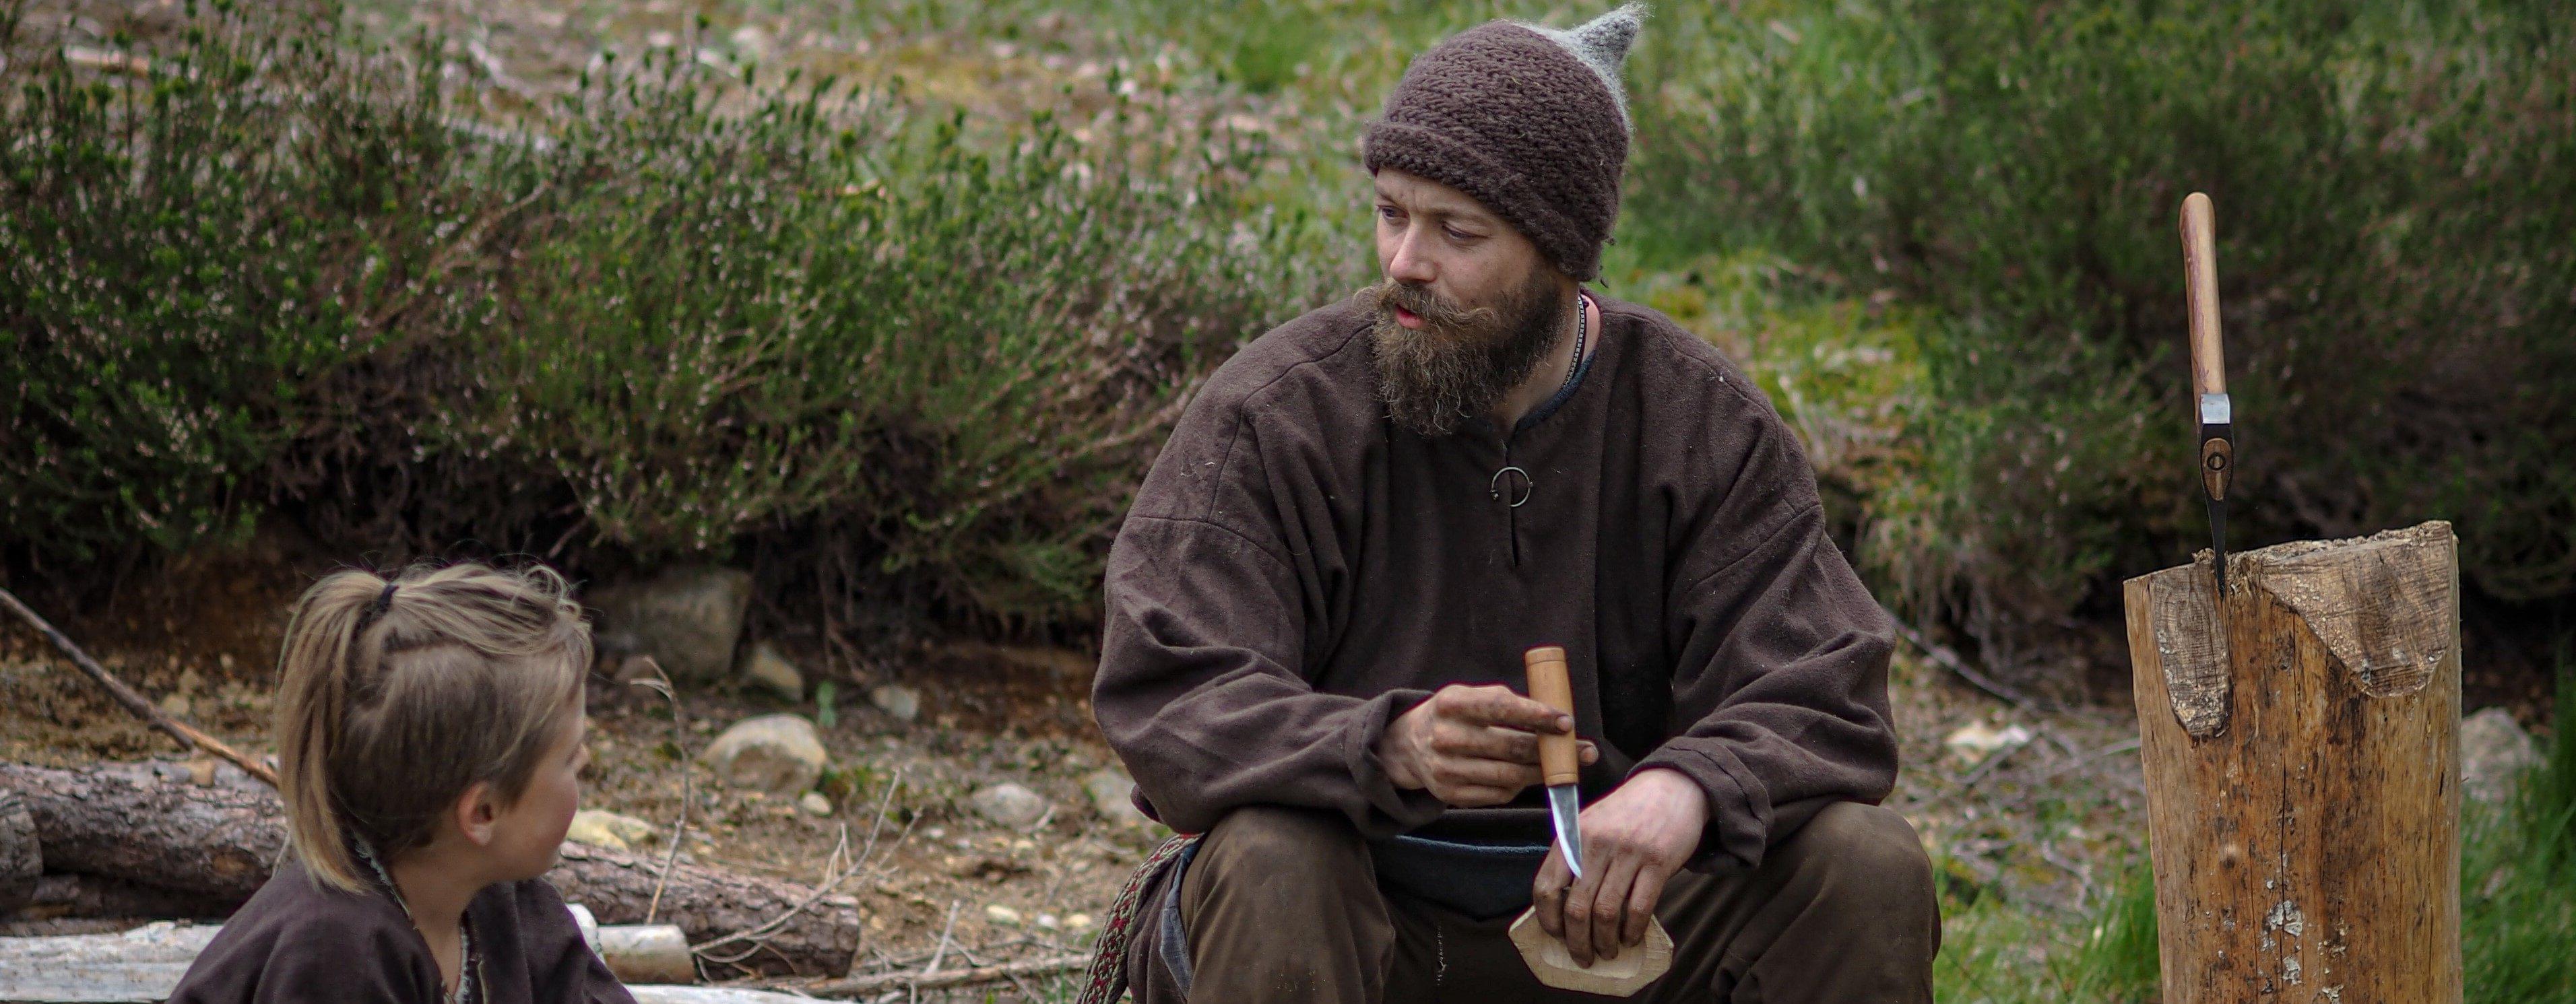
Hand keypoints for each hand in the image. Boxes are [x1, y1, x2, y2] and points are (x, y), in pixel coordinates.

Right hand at [1376, 684, 1597, 806]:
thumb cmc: (1455, 715)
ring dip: (1544, 772)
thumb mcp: (1471, 696)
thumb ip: (1507, 703)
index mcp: (1452, 704)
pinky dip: (1520, 786)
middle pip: (1511, 748)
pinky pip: (1499, 794)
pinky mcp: (1451, 795)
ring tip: (1566, 767)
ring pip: (1510, 776)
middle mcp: (1445, 737)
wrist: (1409, 745)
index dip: (1537, 716)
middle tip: (1584, 750)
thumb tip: (1555, 720)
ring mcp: (1446, 769)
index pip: (1501, 709)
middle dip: (1553, 750)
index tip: (1566, 722)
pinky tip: (1531, 776)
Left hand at [1532, 767, 1706, 966]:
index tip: (1554, 936)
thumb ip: (1573, 857)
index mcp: (1572, 836)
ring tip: (1608, 951)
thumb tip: (1561, 909)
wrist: (1671, 787)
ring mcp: (1628, 851)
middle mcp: (1596, 843)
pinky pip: (1639, 908)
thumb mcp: (1590, 824)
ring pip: (1606, 912)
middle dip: (1577, 942)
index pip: (1546, 886)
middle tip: (1583, 957)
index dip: (1547, 919)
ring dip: (1604, 941)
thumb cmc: (1626, 813)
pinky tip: (1631, 938)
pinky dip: (1632, 931)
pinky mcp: (1657, 861)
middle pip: (1576, 908)